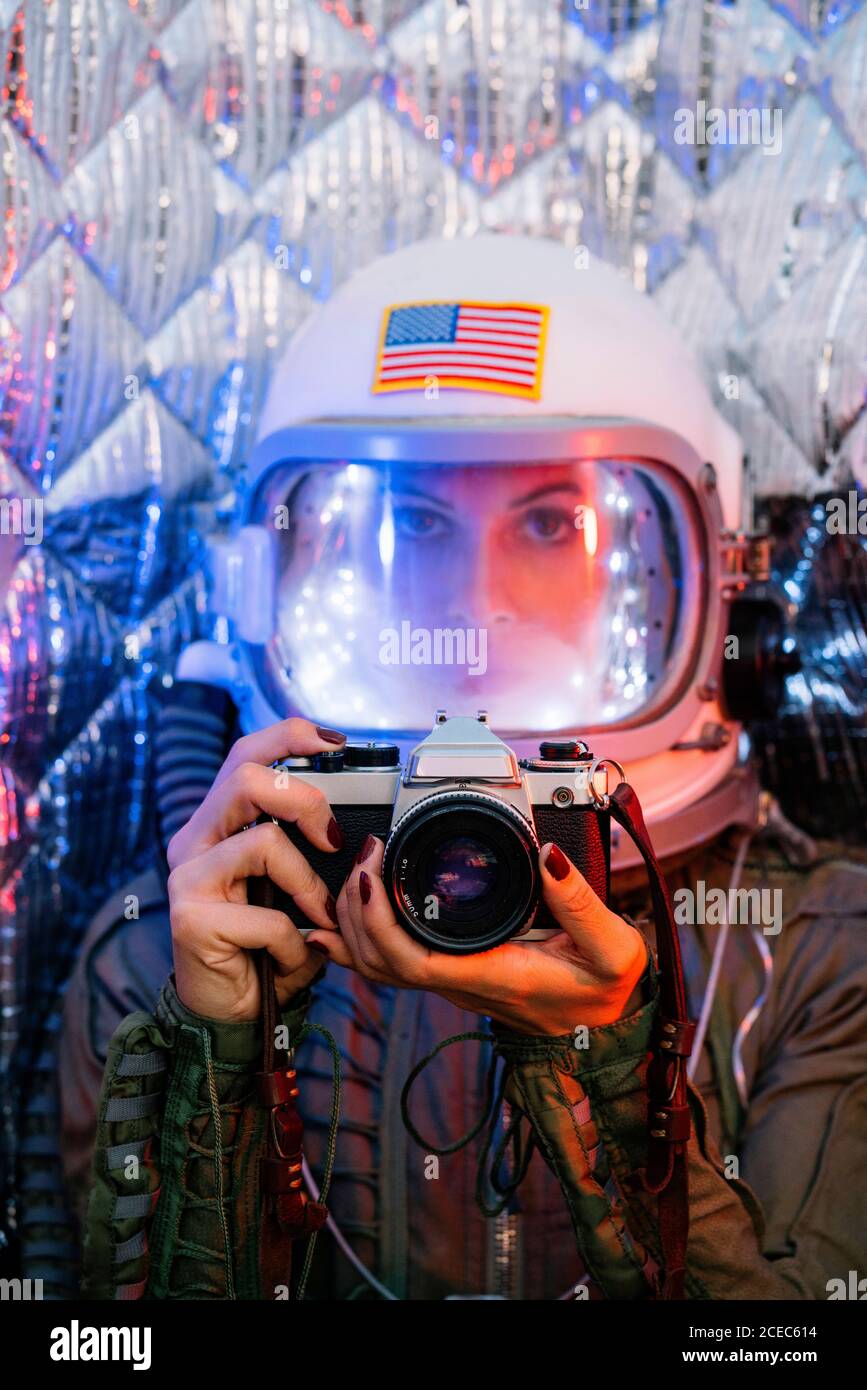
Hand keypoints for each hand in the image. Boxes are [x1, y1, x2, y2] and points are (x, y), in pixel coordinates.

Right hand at [166, 718, 346, 1021]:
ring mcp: (187, 878)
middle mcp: (193, 841)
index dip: (288, 736)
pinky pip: (267, 916)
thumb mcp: (292, 888)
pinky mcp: (190, 919)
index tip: (335, 743)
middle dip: (304, 800)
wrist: (232, 1013)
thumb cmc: (266, 945)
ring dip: (308, 884)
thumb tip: (361, 832)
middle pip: (245, 777)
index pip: (245, 756)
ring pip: (263, 842)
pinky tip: (291, 957)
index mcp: (218, 824)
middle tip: (334, 840)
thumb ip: (308, 852)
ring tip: (319, 915)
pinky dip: (294, 942)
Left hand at [306, 838, 647, 1034]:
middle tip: (367, 857)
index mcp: (495, 976)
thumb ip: (582, 902)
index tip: (374, 872)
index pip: (413, 962)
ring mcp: (452, 982)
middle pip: (378, 965)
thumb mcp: (613, 946)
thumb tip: (548, 857)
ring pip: (376, 968)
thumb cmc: (608, 985)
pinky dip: (358, 938)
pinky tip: (338, 918)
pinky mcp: (452, 973)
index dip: (378, 922)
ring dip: (353, 922)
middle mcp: (463, 984)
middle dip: (355, 911)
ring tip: (359, 870)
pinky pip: (389, 963)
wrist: (607, 1018)